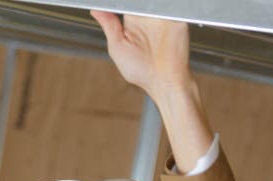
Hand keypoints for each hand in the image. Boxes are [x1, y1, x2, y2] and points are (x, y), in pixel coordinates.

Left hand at [91, 11, 212, 173]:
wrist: (166, 81)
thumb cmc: (141, 72)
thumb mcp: (118, 48)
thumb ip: (109, 26)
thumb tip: (95, 10)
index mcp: (132, 23)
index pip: (124, 3)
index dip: (118, 1)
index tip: (108, 0)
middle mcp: (147, 17)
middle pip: (140, 0)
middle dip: (135, 1)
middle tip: (132, 8)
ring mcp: (163, 16)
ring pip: (153, 1)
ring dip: (149, 2)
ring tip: (141, 10)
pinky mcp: (177, 17)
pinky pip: (170, 4)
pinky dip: (165, 4)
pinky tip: (154, 10)